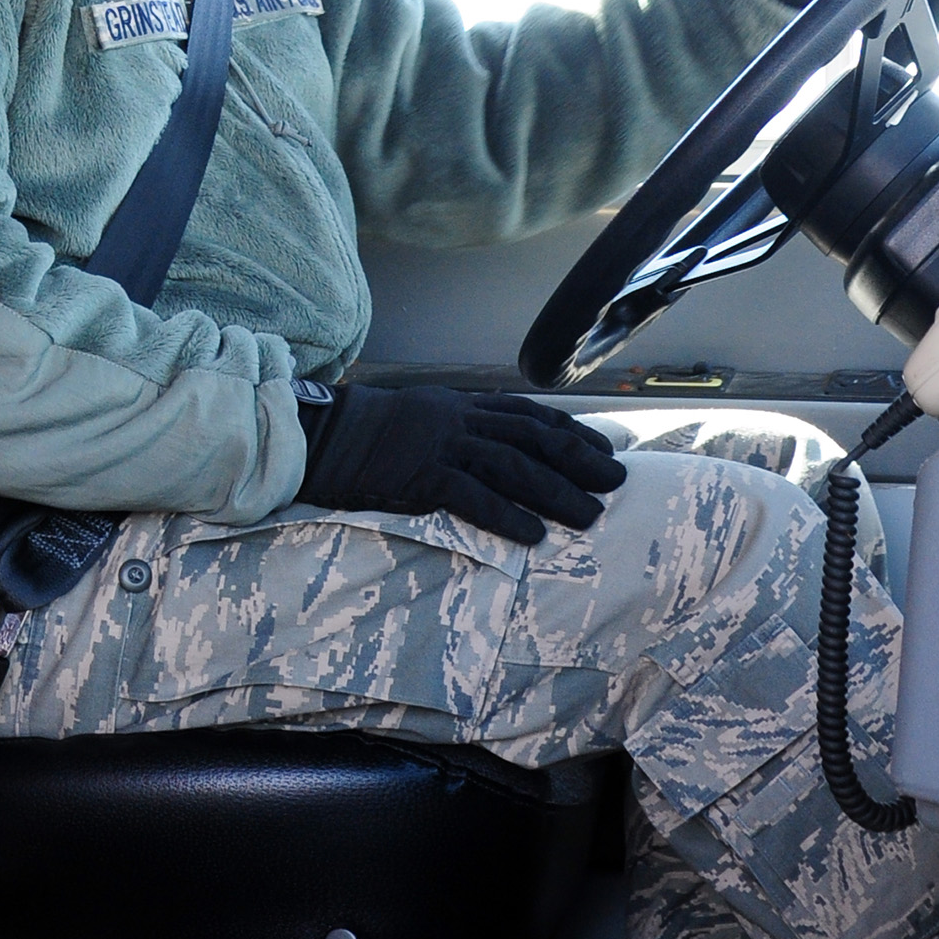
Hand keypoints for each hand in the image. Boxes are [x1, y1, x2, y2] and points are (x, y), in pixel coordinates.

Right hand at [296, 381, 624, 545]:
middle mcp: (459, 419)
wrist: (321, 434)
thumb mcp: (422, 415)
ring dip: (556, 492)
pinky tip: (533, 535)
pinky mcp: (421, 474)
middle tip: (617, 482)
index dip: (572, 432)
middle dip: (580, 461)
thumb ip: (461, 426)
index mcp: (461, 404)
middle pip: (533, 437)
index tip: (604, 448)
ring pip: (513, 465)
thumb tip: (499, 448)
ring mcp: (441, 445)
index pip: (530, 413)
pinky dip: (506, 515)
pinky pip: (472, 496)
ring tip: (589, 515)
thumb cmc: (368, 432)